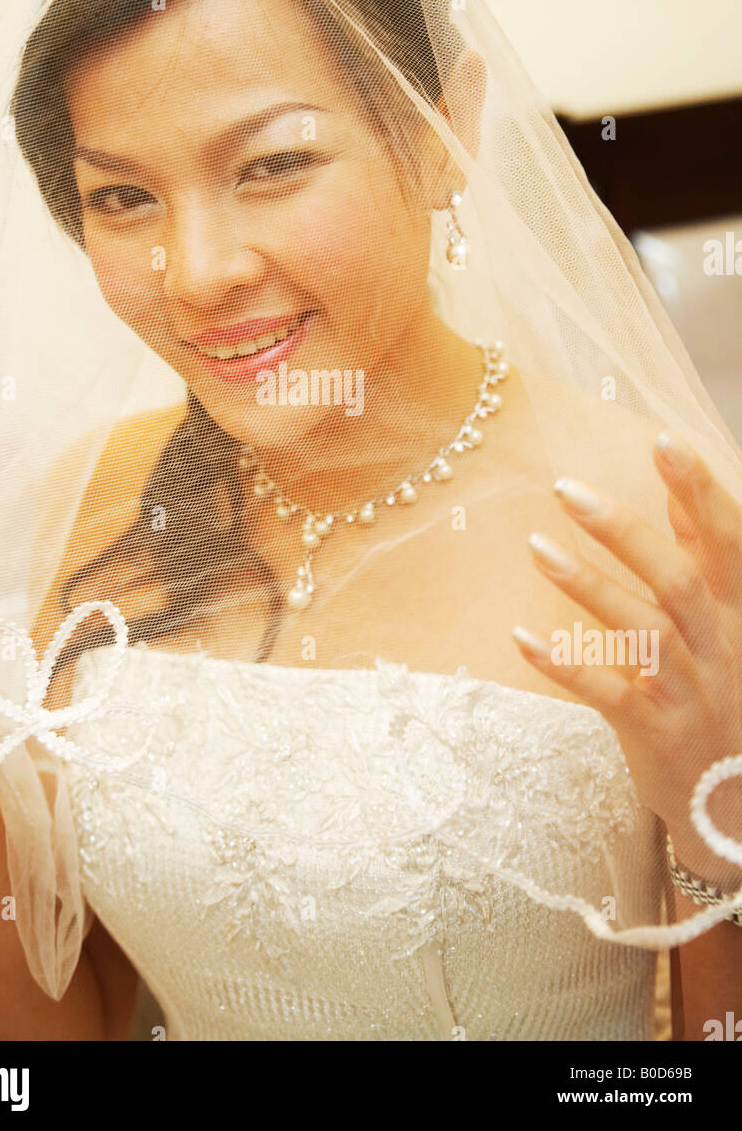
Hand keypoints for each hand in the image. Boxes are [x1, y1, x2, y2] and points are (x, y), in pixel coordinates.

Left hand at [512, 431, 741, 889]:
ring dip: (587, 586)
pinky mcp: (657, 734)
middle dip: (624, 528)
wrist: (738, 804)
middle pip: (677, 578)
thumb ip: (706, 564)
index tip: (665, 438)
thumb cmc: (725, 693)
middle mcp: (723, 646)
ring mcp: (692, 693)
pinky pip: (609, 696)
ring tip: (535, 546)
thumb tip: (680, 498)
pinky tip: (522, 637)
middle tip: (564, 487)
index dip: (700, 490)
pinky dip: (567, 665)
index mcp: (740, 611)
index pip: (727, 539)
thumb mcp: (729, 625)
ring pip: (643, 633)